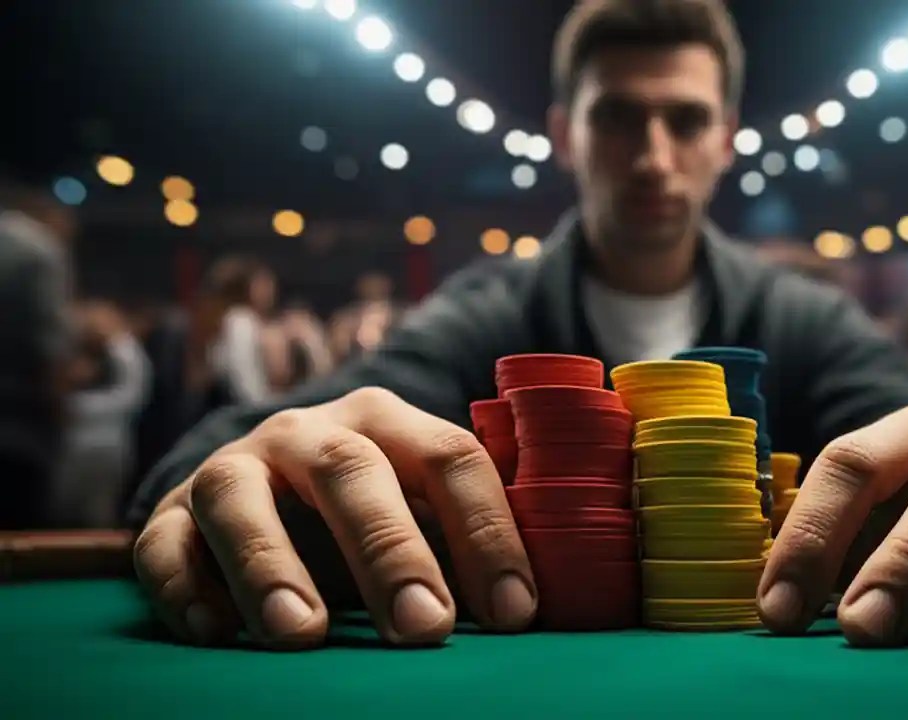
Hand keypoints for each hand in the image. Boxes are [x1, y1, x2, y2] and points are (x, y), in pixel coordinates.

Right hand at [133, 387, 536, 648]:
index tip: (517, 614)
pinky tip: (214, 634)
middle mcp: (311, 432)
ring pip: (241, 497)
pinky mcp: (172, 511)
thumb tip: (544, 609)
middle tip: (425, 629)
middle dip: (392, 552)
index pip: (451, 458)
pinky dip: (184, 586)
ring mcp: (236, 465)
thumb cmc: (370, 508)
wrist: (263, 480)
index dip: (488, 535)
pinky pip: (165, 542)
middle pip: (354, 473)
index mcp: (390, 421)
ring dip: (271, 564)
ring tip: (306, 634)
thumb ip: (470, 537)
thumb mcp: (423, 506)